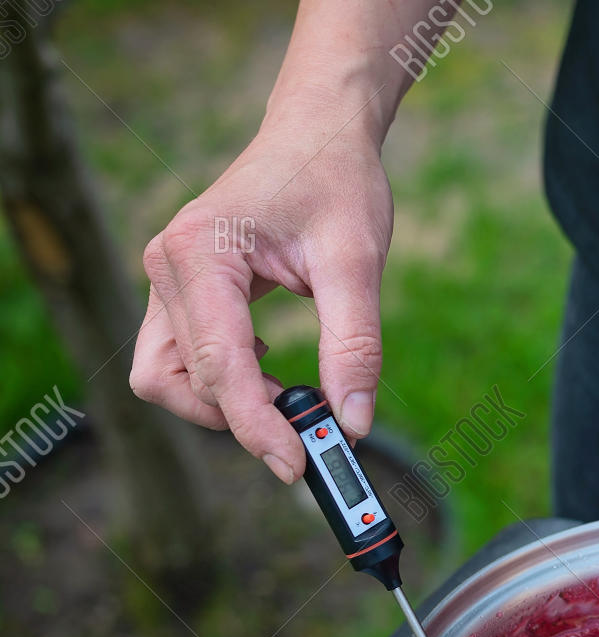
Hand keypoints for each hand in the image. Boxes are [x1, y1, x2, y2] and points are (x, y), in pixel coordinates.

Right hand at [130, 112, 393, 481]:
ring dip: (223, 405)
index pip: (218, 365)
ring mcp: (166, 279)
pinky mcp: (179, 291)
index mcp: (201, 252)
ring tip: (289, 397)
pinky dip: (222, 382)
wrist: (319, 135)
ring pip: (168, 378)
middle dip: (243, 418)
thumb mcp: (357, 263)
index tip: (297, 465)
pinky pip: (182, 359)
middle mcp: (167, 265)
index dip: (255, 426)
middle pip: (183, 381)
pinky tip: (273, 370)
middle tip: (309, 430)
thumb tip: (352, 422)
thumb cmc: (336, 184)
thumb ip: (355, 346)